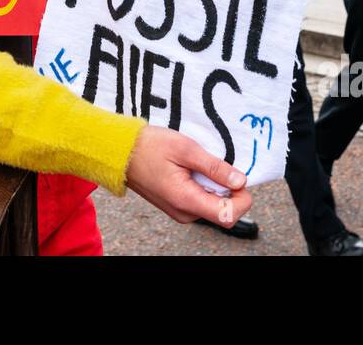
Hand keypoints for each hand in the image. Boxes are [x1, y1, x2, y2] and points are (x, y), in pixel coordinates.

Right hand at [125, 125, 252, 226]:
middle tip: (219, 164)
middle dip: (229, 190)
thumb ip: (215, 167)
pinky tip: (193, 168)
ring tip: (200, 164)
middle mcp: (185, 213)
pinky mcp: (177, 206)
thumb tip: (241, 181)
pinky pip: (201, 200)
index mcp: (186, 200)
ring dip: (216, 186)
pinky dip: (205, 185)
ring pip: (212, 205)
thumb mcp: (186, 149)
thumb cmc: (149, 146)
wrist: (120, 152)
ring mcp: (180, 211)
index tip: (238, 176)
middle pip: (223, 211)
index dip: (242, 199)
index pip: (228, 216)